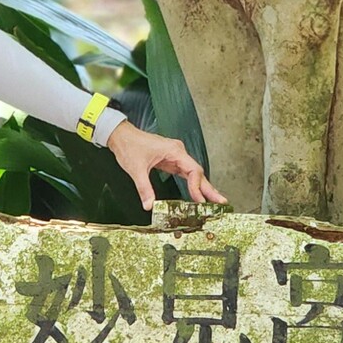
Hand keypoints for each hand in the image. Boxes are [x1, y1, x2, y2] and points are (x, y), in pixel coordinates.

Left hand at [107, 120, 226, 210]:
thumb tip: (149, 206)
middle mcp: (178, 152)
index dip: (197, 187)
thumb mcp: (136, 169)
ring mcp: (176, 157)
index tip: (199, 201)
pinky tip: (198, 194)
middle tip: (221, 203)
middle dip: (209, 189)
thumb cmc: (129, 146)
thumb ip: (144, 188)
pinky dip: (192, 184)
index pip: (193, 170)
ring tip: (213, 201)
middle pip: (198, 173)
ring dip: (203, 188)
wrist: (121, 135)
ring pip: (193, 174)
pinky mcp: (171, 161)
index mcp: (174, 151)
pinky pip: (186, 174)